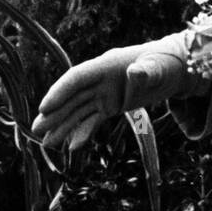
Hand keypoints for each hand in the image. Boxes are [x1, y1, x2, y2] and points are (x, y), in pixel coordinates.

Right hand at [32, 33, 194, 150]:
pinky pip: (92, 120)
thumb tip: (134, 72)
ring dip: (62, 126)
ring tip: (46, 144)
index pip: (77, 78)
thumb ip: (146, 72)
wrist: (176, 69)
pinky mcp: (111, 105)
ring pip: (78, 111)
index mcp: (106, 65)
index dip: (59, 92)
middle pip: (72, 97)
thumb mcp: (159, 67)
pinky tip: (72, 147)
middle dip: (54, 114)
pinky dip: (83, 132)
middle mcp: (100, 80)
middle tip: (36, 131)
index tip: (43, 108)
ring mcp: (104, 93)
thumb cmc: (166, 63)